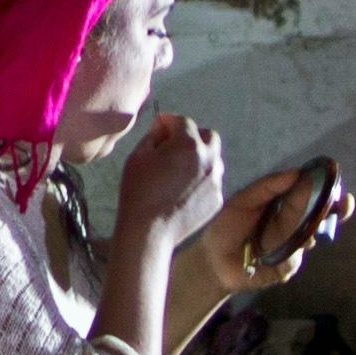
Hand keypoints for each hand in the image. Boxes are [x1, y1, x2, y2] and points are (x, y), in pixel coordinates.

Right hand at [114, 113, 229, 258]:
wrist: (149, 232)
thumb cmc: (139, 192)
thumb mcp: (138, 156)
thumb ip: (153, 135)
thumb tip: (162, 127)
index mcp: (188, 145)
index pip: (183, 122)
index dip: (169, 122)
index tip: (160, 127)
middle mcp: (208, 159)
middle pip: (208, 136)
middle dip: (193, 135)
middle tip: (174, 146)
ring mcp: (215, 181)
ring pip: (213, 159)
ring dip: (199, 157)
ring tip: (178, 171)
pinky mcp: (217, 199)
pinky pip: (211, 181)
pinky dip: (200, 180)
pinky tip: (181, 191)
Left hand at [206, 168, 353, 296]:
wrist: (212, 259)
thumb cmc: (227, 227)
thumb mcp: (244, 200)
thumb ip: (268, 186)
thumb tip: (297, 173)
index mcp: (285, 206)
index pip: (311, 194)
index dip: (327, 188)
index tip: (337, 179)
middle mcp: (294, 225)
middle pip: (322, 217)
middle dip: (338, 210)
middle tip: (345, 203)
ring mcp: (294, 246)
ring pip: (311, 237)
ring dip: (310, 232)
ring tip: (302, 229)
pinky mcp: (288, 266)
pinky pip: (294, 258)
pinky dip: (286, 253)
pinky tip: (267, 254)